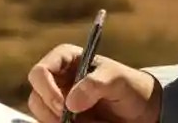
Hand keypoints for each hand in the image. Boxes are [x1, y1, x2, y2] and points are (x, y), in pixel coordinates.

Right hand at [26, 44, 162, 122]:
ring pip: (42, 115)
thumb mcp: (117, 79)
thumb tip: (70, 102)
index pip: (39, 72)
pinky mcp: (62, 118)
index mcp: (63, 60)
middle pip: (36, 98)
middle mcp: (55, 80)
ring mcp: (57, 101)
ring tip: (87, 122)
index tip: (62, 105)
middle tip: (71, 120)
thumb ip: (95, 84)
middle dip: (51, 112)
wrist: (140, 110)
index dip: (46, 89)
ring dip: (59, 122)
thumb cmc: (129, 86)